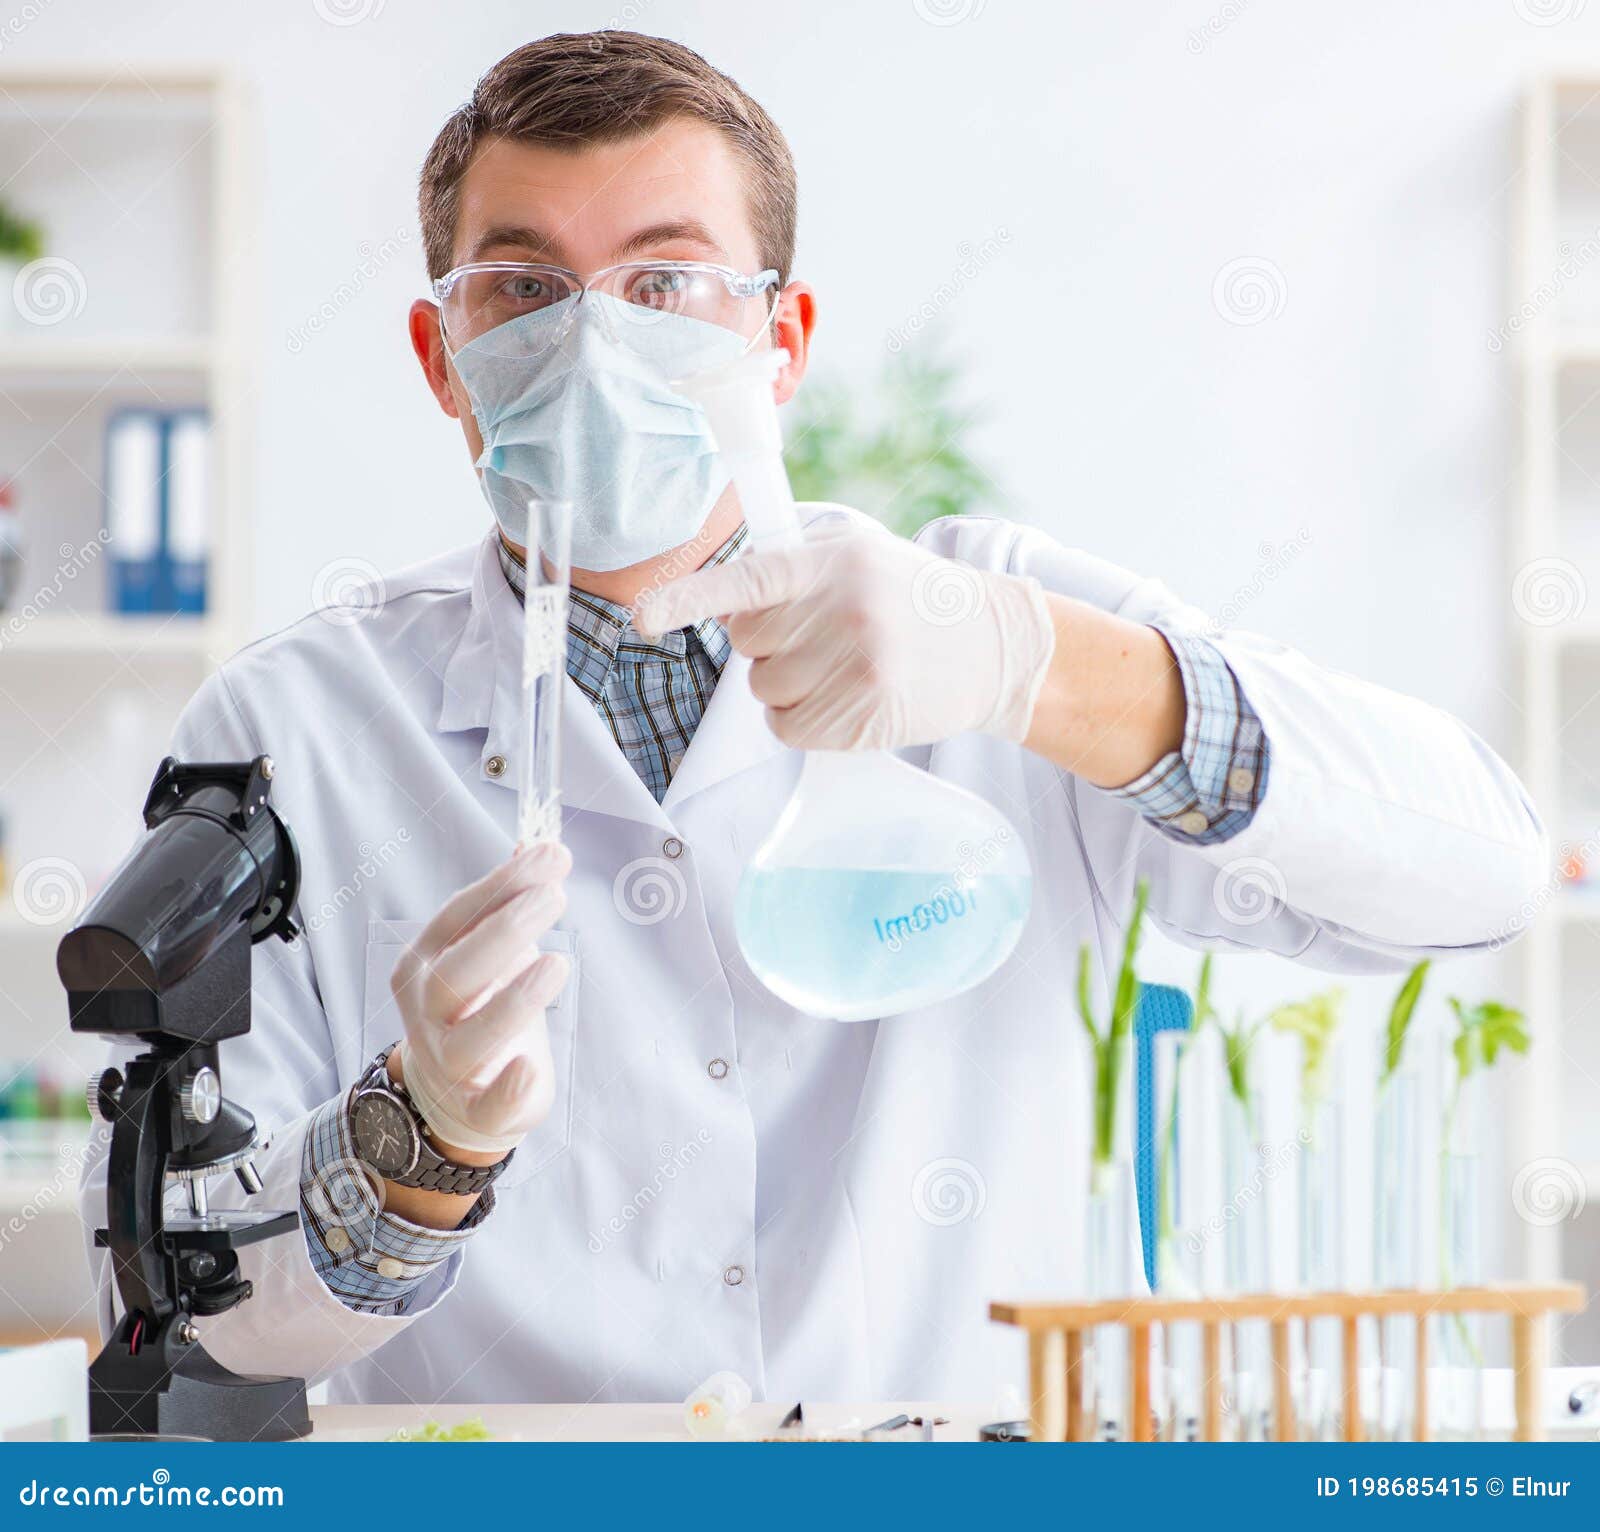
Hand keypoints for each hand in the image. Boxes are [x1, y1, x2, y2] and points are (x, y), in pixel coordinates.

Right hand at [391, 841, 570, 1158]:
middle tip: (555, 896)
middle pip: (457, 971)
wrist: (453, 1092)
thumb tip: (541, 844)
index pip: (458, 917)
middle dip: (505, 930)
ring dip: (514, 999)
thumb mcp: (487, 949)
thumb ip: (509, 902)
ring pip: (470, 1036)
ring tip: (558, 962)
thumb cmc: (477, 1005)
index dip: (502, 885)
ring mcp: (447, 1062)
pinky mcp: (477, 1107)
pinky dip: (508, 1089)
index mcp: (426, 962)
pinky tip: (531, 1069)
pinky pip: (488, 1105)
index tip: (550, 856)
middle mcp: (427, 1011)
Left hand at [634, 520, 1055, 750]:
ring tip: (843, 666)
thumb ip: (793, 564)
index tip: (642, 615)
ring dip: (788, 685)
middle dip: (770, 644)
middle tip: (822, 634)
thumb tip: (721, 597)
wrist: (991, 646)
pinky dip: (805, 720)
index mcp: (835, 562)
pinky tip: (847, 698)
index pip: (749, 580)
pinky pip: (788, 729)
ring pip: (764, 691)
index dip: (689, 598)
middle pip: (747, 644)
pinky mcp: (865, 718)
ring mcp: (857, 669)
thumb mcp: (860, 554)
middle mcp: (845, 613)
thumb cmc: (910, 596)